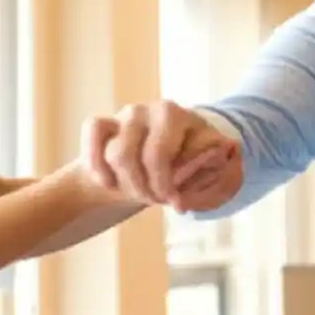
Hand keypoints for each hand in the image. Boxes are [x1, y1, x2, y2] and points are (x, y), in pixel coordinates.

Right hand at [79, 101, 242, 212]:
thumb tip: (213, 168)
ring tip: (139, 193)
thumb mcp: (213, 180)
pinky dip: (96, 163)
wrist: (161, 168)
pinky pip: (93, 133)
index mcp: (187, 120)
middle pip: (150, 156)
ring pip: (119, 154)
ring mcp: (130, 115)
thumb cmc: (189, 174)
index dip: (172, 185)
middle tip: (157, 200)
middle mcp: (158, 110)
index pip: (178, 152)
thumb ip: (221, 176)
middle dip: (151, 188)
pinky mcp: (105, 123)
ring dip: (128, 184)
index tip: (177, 204)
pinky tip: (106, 183)